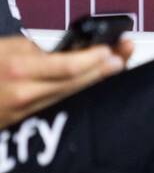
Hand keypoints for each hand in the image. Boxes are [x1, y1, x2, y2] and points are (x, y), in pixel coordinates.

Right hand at [0, 35, 130, 128]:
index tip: (112, 51)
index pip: (68, 66)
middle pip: (76, 84)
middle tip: (123, 58)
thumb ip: (36, 51)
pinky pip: (58, 107)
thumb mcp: (4, 47)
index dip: (94, 59)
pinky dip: (78, 95)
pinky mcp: (24, 124)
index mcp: (17, 70)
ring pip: (71, 98)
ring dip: (96, 83)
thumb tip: (66, 56)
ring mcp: (25, 113)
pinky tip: (92, 85)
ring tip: (116, 68)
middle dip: (104, 70)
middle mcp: (24, 94)